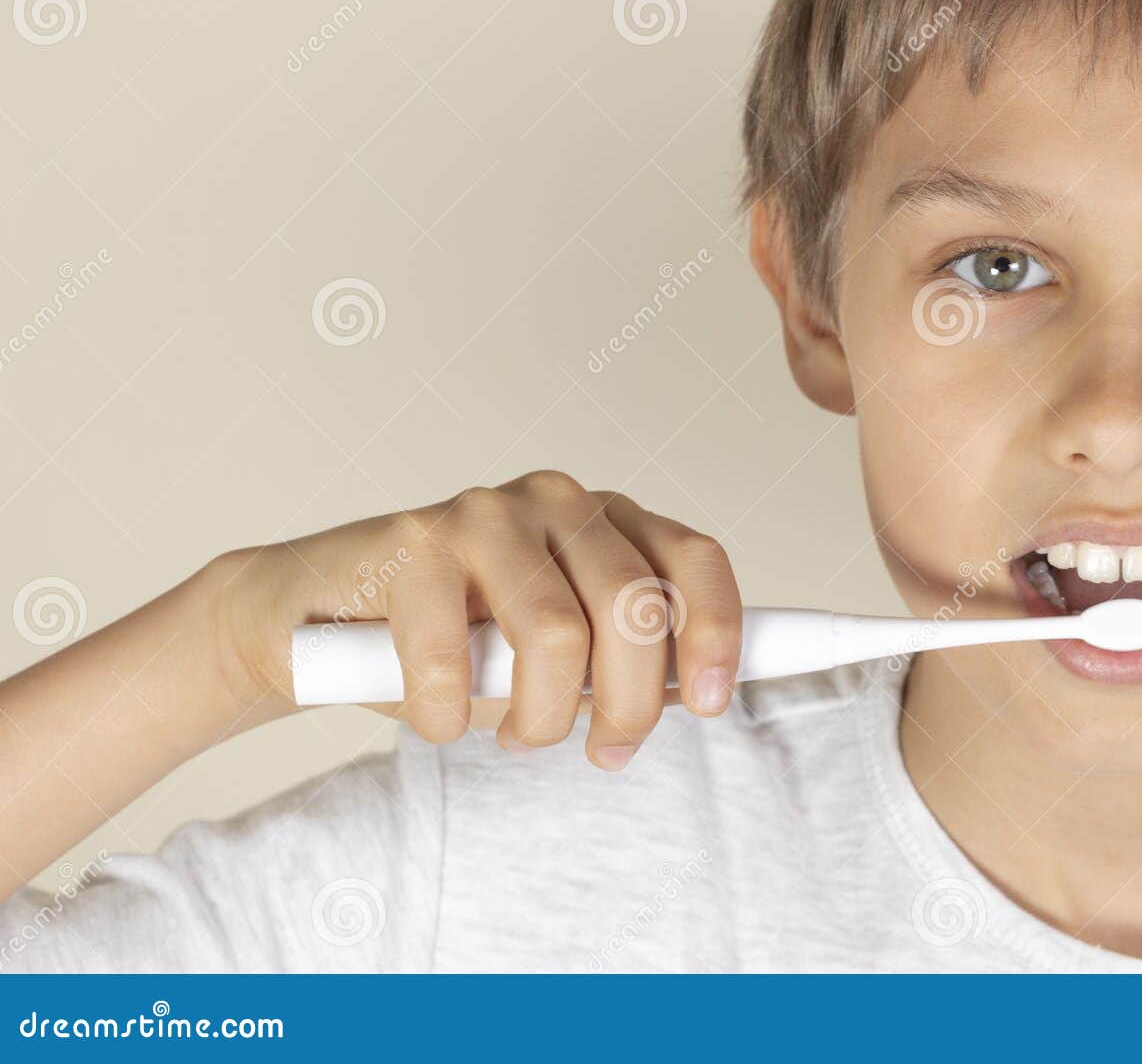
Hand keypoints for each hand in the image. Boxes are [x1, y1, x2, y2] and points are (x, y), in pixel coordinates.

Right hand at [211, 472, 741, 768]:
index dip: (717, 631)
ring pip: (557, 637)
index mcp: (608, 519)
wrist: (312, 619)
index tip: (714, 703)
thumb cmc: (449, 640)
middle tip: (604, 752)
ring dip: (540, 718)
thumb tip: (691, 693)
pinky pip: (454, 663)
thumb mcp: (555, 654)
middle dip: (631, 704)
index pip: (694, 559)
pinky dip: (446, 718)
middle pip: (635, 606)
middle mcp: (557, 500)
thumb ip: (620, 659)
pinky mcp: (413, 541)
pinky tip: (434, 717)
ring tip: (515, 733)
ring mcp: (486, 514)